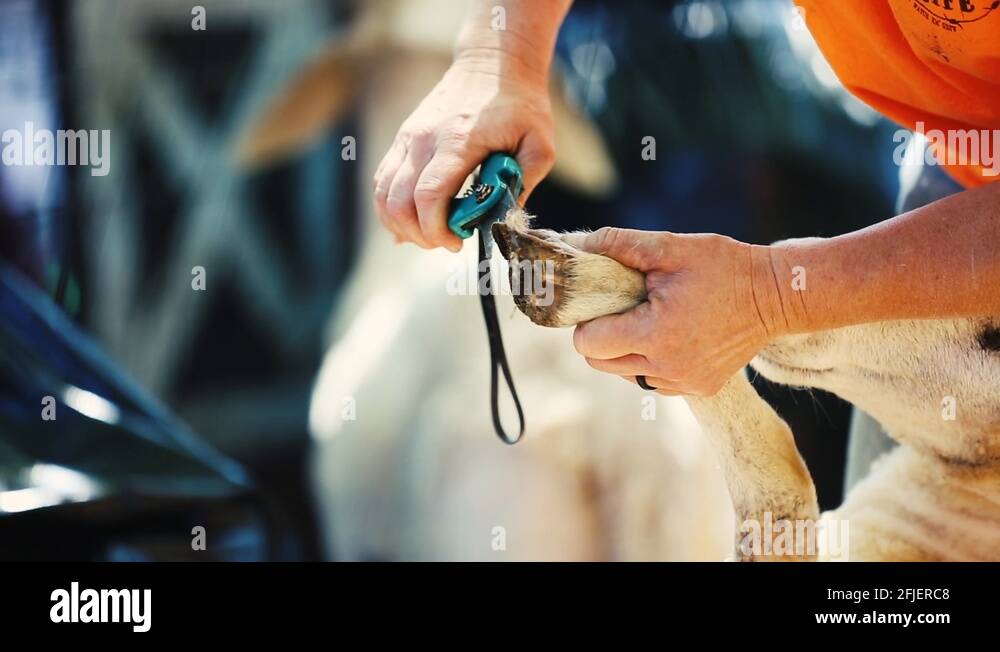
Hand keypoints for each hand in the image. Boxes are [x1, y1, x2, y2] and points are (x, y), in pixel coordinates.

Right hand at [373, 52, 555, 251]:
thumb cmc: (519, 103)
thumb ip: (525, 181)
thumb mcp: (539, 142)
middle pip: (399, 202)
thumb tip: (506, 218)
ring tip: (429, 235)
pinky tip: (409, 224)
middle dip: (420, 234)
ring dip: (400, 224)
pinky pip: (383, 181)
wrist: (492, 62)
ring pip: (383, 194)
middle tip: (446, 243)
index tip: (457, 243)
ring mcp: (408, 138)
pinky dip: (390, 208)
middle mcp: (424, 139)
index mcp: (458, 140)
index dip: (437, 229)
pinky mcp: (403, 139)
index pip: (429, 195)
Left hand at [572, 228, 785, 396]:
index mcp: (655, 334)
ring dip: (625, 350)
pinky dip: (650, 362)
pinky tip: (670, 335)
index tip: (603, 300)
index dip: (587, 319)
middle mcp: (666, 368)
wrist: (777, 295)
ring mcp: (683, 383)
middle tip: (624, 307)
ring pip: (624, 374)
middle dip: (602, 335)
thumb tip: (577, 244)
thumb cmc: (723, 266)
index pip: (588, 342)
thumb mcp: (670, 247)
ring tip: (651, 319)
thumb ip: (619, 244)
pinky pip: (652, 381)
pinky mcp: (698, 389)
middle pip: (600, 362)